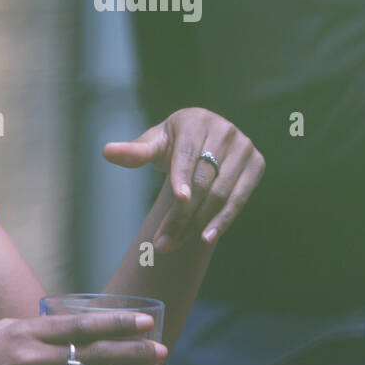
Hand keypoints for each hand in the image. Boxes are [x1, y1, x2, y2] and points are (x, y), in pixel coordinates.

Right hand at [0, 312, 165, 364]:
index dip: (115, 323)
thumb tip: (73, 327)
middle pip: (92, 356)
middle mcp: (31, 359)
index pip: (80, 326)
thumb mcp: (4, 331)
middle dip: (131, 353)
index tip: (144, 320)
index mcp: (25, 332)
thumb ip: (39, 329)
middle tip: (161, 350)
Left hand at [102, 107, 265, 252]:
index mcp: (196, 120)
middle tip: (161, 242)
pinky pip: (239, 199)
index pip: (189, 153)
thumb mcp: (153, 145)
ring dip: (198, 223)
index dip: (183, 176)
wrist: (204, 143)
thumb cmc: (173, 145)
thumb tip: (107, 152)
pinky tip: (206, 238)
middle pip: (203, 179)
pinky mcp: (257, 164)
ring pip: (221, 193)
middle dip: (182, 213)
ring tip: (174, 244)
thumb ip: (134, 152)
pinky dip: (223, 221)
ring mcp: (245, 147)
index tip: (179, 200)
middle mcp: (224, 130)